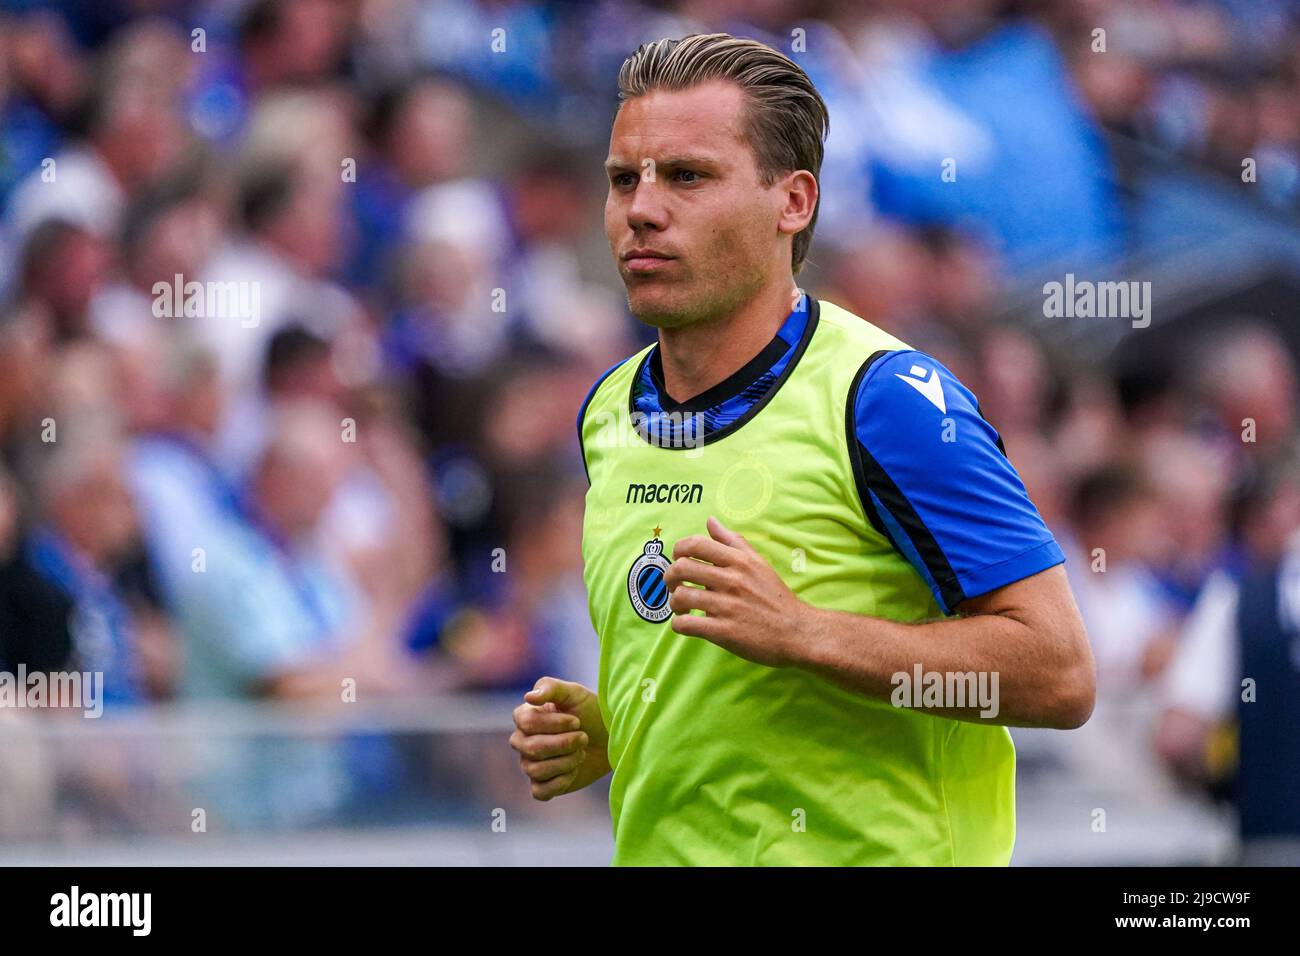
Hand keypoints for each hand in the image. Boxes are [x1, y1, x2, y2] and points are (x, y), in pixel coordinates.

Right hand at [510, 677, 610, 799]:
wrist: (609, 738)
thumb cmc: (590, 712)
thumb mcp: (575, 692)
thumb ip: (551, 688)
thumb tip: (528, 697)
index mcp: (525, 717)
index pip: (526, 722)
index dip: (554, 723)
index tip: (577, 721)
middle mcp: (522, 741)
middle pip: (531, 748)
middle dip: (564, 743)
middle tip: (584, 737)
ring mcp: (530, 764)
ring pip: (536, 770)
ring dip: (566, 761)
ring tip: (581, 752)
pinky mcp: (543, 785)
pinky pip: (540, 791)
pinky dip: (560, 782)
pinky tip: (574, 771)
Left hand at [664, 515, 810, 667]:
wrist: (797, 632)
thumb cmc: (774, 597)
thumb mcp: (758, 563)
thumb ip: (732, 541)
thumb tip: (710, 521)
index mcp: (739, 561)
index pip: (695, 544)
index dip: (678, 550)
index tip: (679, 560)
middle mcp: (732, 580)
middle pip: (681, 568)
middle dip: (669, 577)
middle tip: (674, 586)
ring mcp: (727, 606)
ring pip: (681, 596)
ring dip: (674, 603)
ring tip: (682, 607)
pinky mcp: (724, 632)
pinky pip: (686, 624)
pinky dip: (679, 625)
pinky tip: (686, 624)